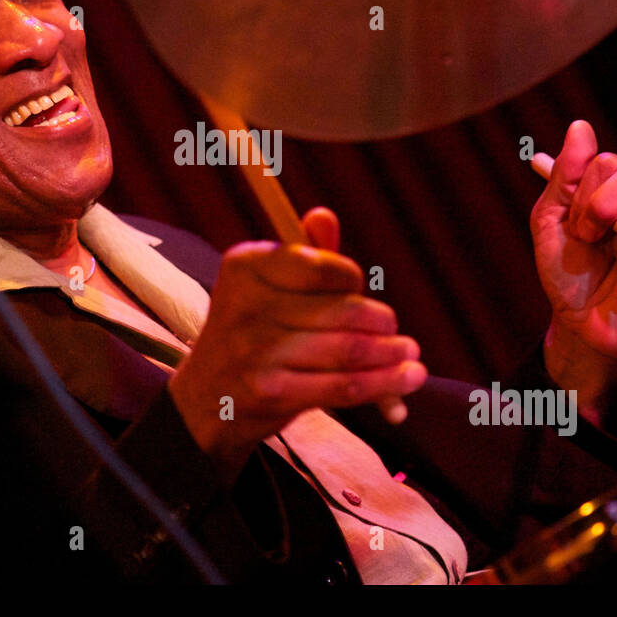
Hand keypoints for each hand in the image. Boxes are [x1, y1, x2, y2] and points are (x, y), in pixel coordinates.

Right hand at [167, 207, 425, 479]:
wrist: (205, 401)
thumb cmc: (248, 336)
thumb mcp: (265, 288)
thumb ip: (303, 256)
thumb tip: (324, 215)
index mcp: (245, 266)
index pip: (322, 265)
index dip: (352, 280)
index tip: (360, 293)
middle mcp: (246, 304)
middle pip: (343, 310)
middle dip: (382, 323)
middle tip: (398, 333)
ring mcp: (256, 350)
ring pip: (349, 350)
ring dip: (392, 356)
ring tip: (411, 358)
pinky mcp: (271, 392)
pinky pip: (344, 386)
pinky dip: (384, 385)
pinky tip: (405, 381)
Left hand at [530, 121, 616, 375]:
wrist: (580, 322)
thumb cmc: (568, 271)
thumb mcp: (551, 221)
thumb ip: (564, 176)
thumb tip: (580, 126)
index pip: (609, 163)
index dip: (584, 196)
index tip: (574, 227)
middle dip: (604, 208)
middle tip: (589, 238)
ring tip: (616, 262)